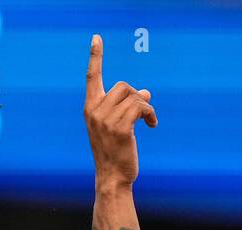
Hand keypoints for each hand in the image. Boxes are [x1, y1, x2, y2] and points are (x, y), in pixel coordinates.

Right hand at [84, 34, 156, 189]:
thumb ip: (126, 107)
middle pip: (123, 86)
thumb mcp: (116, 126)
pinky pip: (140, 107)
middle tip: (144, 112)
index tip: (97, 38)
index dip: (95, 57)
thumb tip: (146, 90)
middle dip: (137, 97)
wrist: (111, 178)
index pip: (92, 77)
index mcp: (90, 108)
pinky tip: (151, 125)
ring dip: (146, 107)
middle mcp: (94, 111)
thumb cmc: (115, 153)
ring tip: (148, 120)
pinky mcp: (120, 128)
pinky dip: (150, 114)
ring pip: (134, 96)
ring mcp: (106, 119)